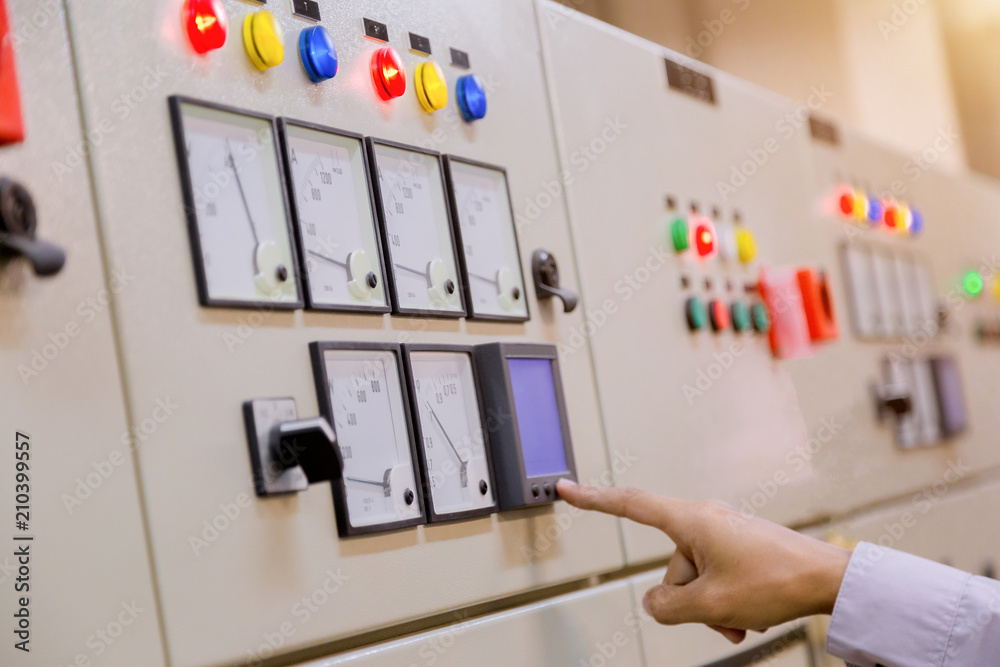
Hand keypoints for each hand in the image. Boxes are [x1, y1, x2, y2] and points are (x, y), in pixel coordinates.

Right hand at [556, 479, 851, 643]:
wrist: (828, 579)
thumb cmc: (777, 579)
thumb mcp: (712, 603)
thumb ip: (668, 606)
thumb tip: (655, 603)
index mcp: (691, 520)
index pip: (630, 505)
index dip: (594, 499)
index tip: (566, 489)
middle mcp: (704, 520)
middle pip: (670, 566)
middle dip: (689, 599)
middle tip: (721, 613)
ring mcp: (723, 533)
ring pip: (694, 578)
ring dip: (711, 605)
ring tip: (742, 617)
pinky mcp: (738, 547)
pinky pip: (714, 577)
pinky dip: (723, 599)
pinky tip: (746, 615)